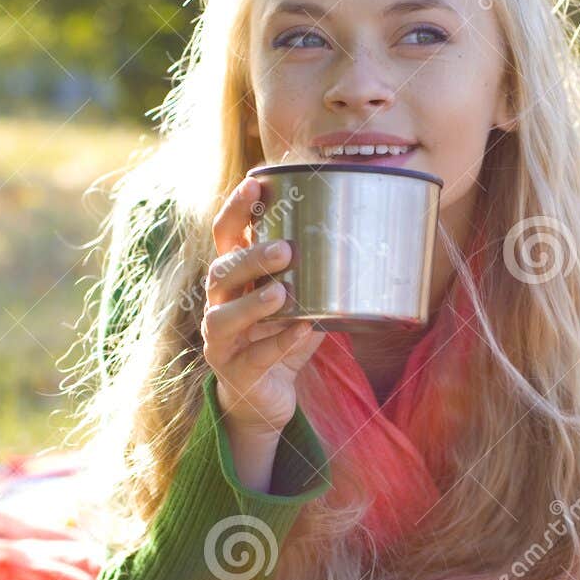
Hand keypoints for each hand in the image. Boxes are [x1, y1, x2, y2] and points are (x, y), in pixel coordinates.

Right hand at [203, 176, 323, 438]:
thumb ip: (313, 276)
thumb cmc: (279, 338)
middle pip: (222, 272)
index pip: (225, 237)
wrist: (264, 396)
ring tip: (282, 293)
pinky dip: (278, 343)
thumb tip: (361, 240)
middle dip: (251, 259)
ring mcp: (220, 340)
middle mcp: (218, 304)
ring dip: (253, 302)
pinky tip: (301, 332)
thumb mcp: (298, 303)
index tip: (254, 184)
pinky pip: (254, 356)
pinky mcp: (234, 371)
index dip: (236, 210)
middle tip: (285, 250)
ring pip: (223, 316)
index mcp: (233, 279)